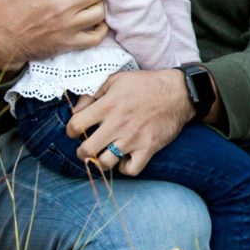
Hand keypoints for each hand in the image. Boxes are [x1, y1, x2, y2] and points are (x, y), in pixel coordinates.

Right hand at [0, 0, 107, 73]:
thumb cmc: (4, 8)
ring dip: (98, 5)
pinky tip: (94, 22)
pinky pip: (96, 37)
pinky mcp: (69, 43)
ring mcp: (67, 27)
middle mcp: (60, 7)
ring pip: (99, 13)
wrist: (1, 43)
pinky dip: (101, 29)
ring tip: (90, 2)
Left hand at [66, 69, 192, 175]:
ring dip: (102, 161)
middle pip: (87, 150)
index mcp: (107, 106)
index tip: (75, 131)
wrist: (178, 92)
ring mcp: (133, 139)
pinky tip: (124, 159)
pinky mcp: (148, 149)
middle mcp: (117, 125)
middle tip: (86, 148)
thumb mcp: (116, 79)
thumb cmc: (146, 84)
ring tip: (104, 154)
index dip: (71, 130)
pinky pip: (131, 170)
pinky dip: (125, 168)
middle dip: (82, 152)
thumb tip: (77, 108)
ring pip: (106, 163)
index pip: (76, 125)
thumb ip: (94, 93)